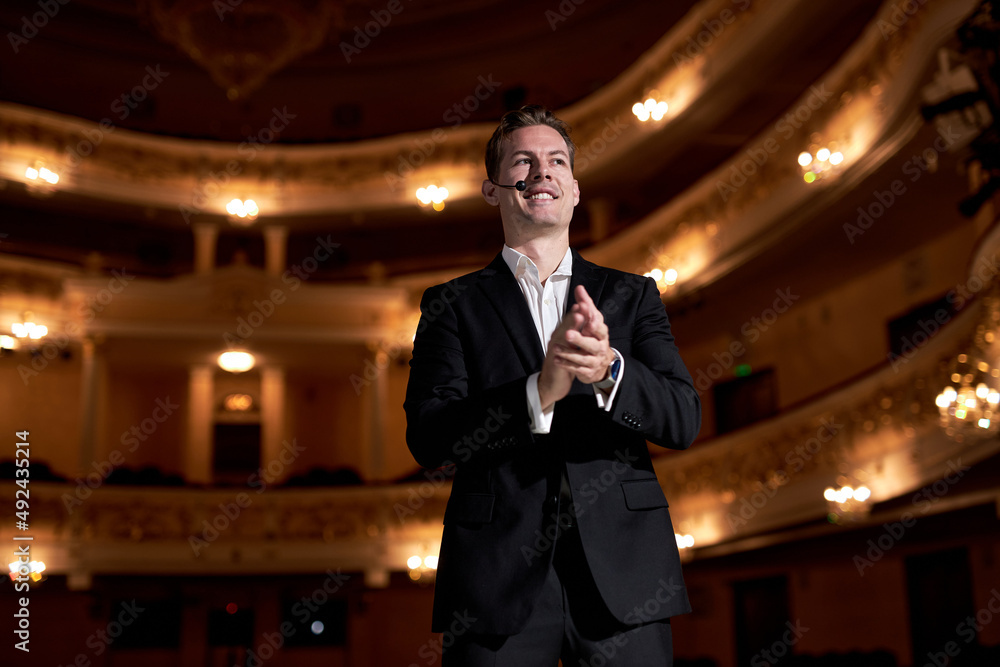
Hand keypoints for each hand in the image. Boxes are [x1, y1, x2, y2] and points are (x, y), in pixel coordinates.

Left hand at [540, 286, 614, 406]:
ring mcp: (595, 360)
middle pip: (592, 344)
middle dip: (580, 339)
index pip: (598, 326)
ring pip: (583, 358)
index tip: (585, 319)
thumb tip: (579, 288)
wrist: (600, 365)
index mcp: (601, 333)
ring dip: (568, 353)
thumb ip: (585, 305)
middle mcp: (600, 347)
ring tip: (555, 347)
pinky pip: (577, 369)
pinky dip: (566, 364)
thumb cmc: (594, 338)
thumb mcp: (591, 322)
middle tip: (567, 334)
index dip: (593, 322)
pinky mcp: (588, 371)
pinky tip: (556, 359)